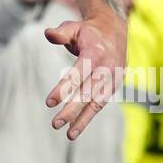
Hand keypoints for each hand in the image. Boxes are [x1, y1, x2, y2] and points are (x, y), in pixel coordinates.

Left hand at [44, 14, 125, 140]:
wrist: (114, 30)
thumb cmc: (88, 32)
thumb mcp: (74, 27)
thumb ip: (61, 33)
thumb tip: (48, 33)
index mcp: (95, 53)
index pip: (76, 75)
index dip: (63, 89)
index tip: (49, 103)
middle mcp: (106, 68)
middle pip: (87, 93)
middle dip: (71, 110)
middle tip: (55, 124)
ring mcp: (112, 79)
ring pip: (96, 103)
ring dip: (82, 120)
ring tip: (68, 135)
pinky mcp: (114, 86)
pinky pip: (101, 104)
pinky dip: (89, 116)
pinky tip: (76, 128)